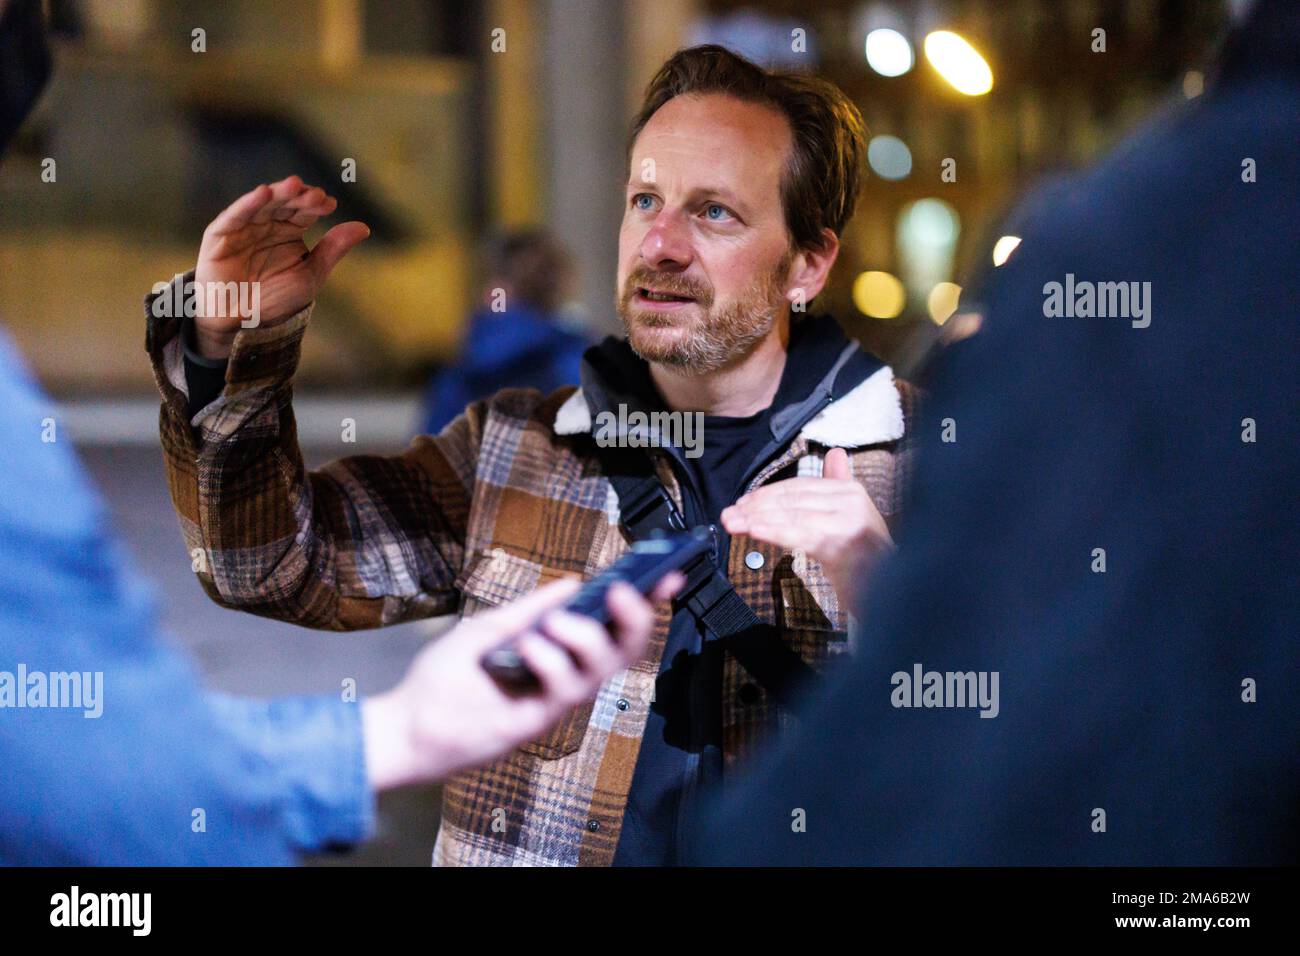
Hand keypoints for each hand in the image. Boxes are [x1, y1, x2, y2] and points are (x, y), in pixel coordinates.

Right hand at [191, 175, 369, 358]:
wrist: (242, 325)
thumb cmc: (276, 301)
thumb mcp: (310, 274)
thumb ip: (333, 249)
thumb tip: (364, 227)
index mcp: (289, 231)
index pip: (305, 210)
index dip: (316, 205)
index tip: (329, 204)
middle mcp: (267, 224)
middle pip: (284, 203)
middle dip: (300, 197)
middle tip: (315, 194)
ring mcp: (243, 227)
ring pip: (262, 204)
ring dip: (277, 193)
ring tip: (294, 185)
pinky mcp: (219, 234)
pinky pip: (234, 215)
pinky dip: (248, 203)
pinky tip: (263, 193)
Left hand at [361, 574, 681, 788]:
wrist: (406, 722)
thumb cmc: (445, 679)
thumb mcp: (491, 627)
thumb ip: (533, 608)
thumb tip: (572, 582)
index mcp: (559, 655)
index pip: (613, 629)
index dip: (644, 604)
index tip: (665, 574)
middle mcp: (564, 678)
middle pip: (622, 651)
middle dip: (634, 619)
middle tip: (625, 590)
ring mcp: (552, 702)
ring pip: (600, 672)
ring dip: (585, 638)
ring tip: (557, 622)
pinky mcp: (536, 721)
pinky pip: (561, 690)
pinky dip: (549, 660)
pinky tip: (527, 646)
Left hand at [720, 447, 893, 609]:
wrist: (891, 593)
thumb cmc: (866, 561)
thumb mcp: (851, 518)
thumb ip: (838, 485)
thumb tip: (836, 453)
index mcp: (851, 491)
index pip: (800, 487)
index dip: (768, 494)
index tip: (743, 503)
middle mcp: (851, 501)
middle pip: (793, 500)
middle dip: (756, 508)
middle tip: (730, 515)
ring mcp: (849, 522)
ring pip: (793, 516)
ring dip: (758, 520)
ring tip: (734, 524)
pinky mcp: (842, 544)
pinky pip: (801, 535)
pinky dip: (774, 532)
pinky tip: (754, 531)